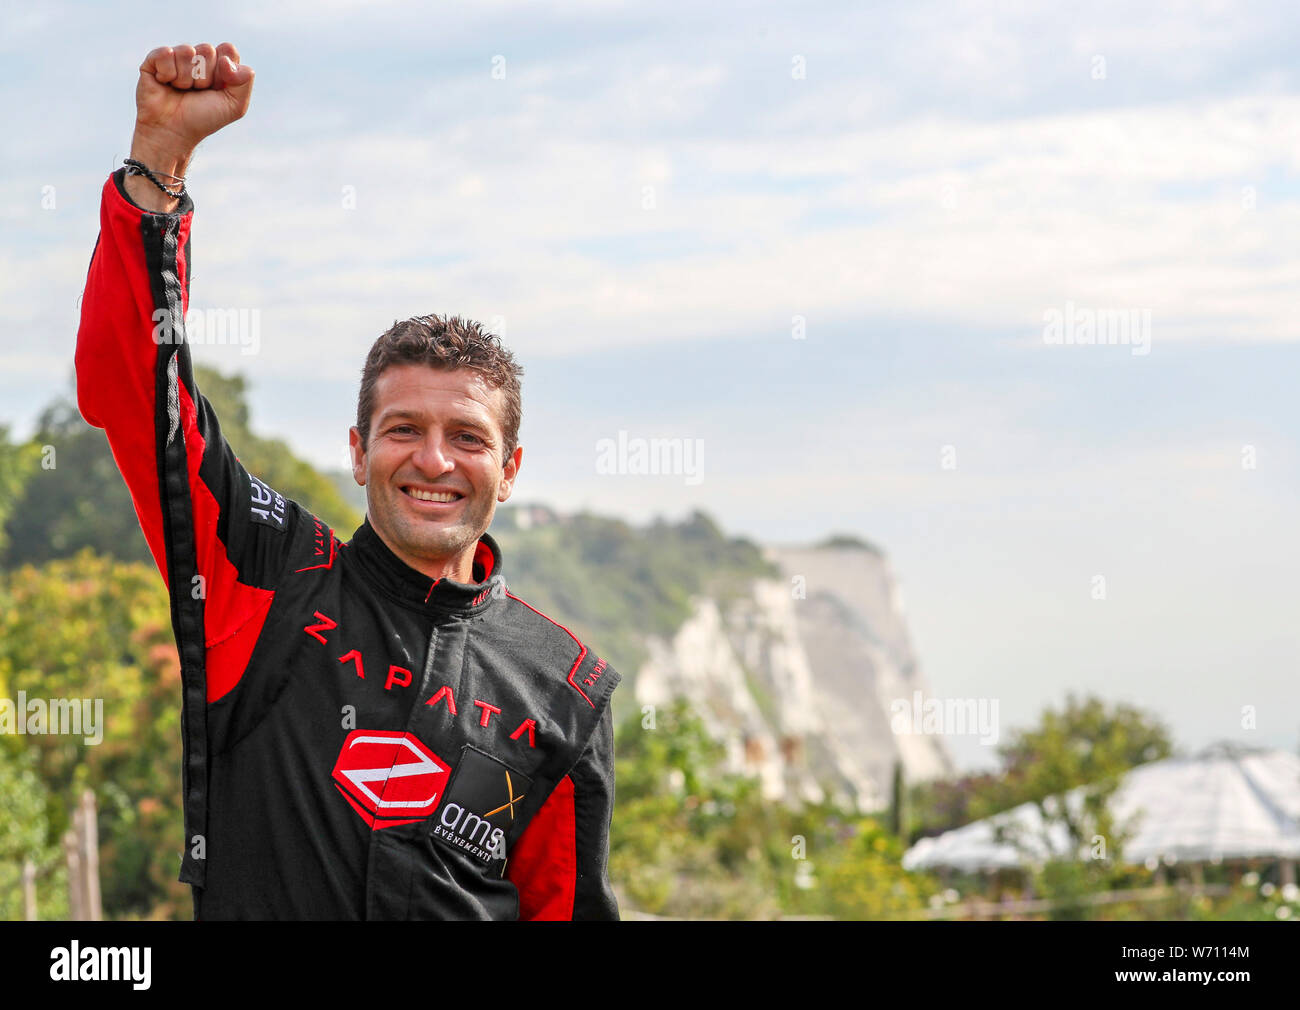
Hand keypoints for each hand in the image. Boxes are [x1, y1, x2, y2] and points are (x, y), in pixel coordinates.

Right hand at [134, 42, 253, 157]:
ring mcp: (175, 57)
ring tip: (181, 90)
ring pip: (187, 51)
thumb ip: (244, 80)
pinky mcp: (154, 59)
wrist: (174, 132)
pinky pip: (166, 53)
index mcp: (218, 65)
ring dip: (186, 78)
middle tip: (198, 92)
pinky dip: (168, 73)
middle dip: (205, 76)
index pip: (228, 50)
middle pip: (208, 49)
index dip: (224, 70)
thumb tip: (226, 60)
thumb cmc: (205, 118)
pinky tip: (165, 84)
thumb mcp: (235, 105)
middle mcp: (197, 58)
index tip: (217, 89)